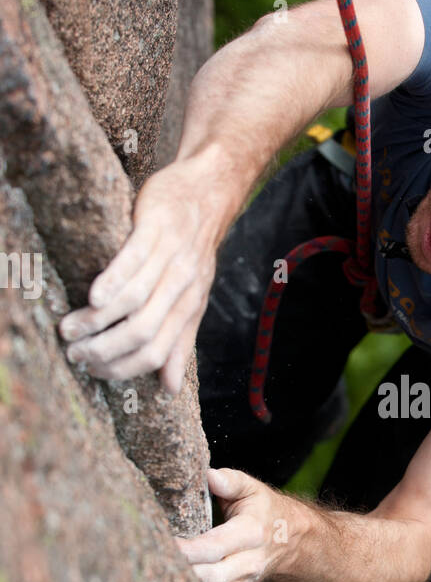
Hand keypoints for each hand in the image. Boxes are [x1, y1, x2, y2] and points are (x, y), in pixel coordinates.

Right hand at [57, 156, 222, 393]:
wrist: (208, 193)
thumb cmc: (195, 249)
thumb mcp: (195, 298)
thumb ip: (180, 341)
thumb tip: (169, 388)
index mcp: (189, 307)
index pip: (156, 350)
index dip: (123, 367)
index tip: (94, 370)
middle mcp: (182, 286)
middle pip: (143, 331)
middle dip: (105, 349)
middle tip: (75, 354)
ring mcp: (170, 257)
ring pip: (135, 300)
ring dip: (98, 320)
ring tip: (70, 329)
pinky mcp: (156, 229)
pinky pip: (133, 260)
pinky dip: (113, 281)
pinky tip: (92, 297)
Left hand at [175, 467, 305, 581]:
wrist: (291, 539)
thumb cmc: (265, 510)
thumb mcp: (253, 489)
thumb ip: (231, 481)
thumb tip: (209, 475)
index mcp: (251, 533)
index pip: (215, 547)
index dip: (187, 550)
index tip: (164, 541)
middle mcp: (250, 562)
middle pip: (211, 577)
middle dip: (183, 570)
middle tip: (157, 557)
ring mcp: (245, 581)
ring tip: (165, 571)